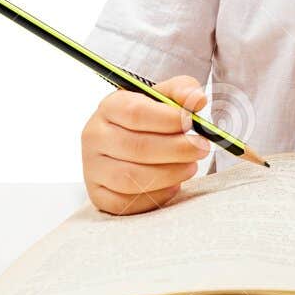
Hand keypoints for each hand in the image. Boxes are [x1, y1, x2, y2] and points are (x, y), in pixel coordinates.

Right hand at [81, 75, 212, 215]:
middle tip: (201, 148)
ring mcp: (93, 167)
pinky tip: (173, 185)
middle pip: (136, 147)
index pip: (135, 112)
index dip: (167, 119)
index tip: (191, 123)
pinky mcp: (98, 194)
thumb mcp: (165, 97)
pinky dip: (155, 196)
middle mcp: (95, 136)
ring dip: (169, 174)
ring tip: (191, 166)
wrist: (129, 141)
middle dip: (176, 149)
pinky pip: (126, 202)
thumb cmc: (150, 118)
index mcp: (109, 107)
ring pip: (131, 177)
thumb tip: (198, 100)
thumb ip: (183, 91)